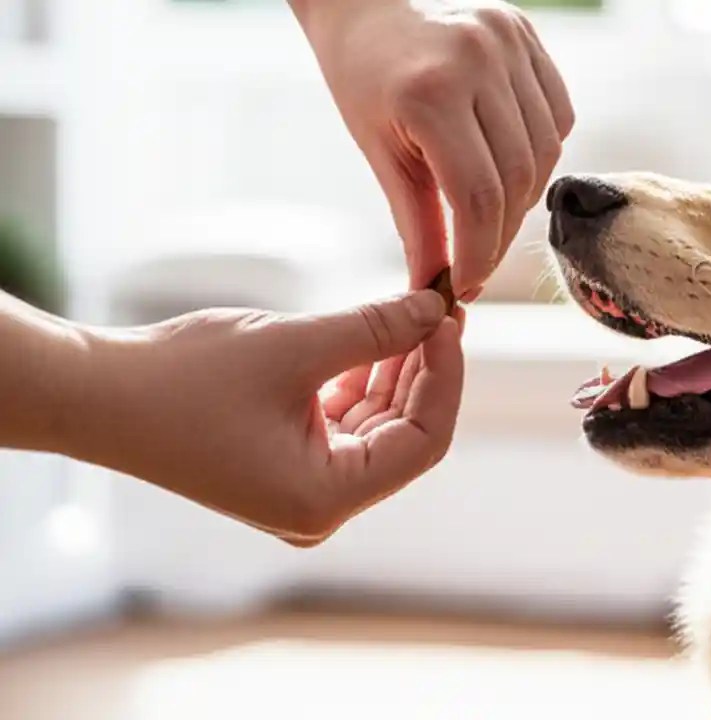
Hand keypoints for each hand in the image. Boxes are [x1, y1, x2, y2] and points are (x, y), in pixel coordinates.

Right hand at [71, 291, 462, 545]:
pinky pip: (344, 421)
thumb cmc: (183, 378)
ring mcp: (302, 487)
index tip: (451, 320)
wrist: (93, 394)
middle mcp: (320, 506)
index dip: (447, 377)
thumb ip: (375, 329)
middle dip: (424, 367)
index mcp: (326, 498)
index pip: (424, 442)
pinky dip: (362, 377)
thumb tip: (437, 310)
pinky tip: (376, 332)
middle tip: (439, 305)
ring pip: (377, 423)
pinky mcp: (285, 463)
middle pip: (405, 433)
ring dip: (396, 368)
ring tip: (413, 309)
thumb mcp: (295, 346)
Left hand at [291, 0, 574, 295]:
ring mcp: (508, 42)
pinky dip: (542, 153)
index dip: (479, 252)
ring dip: (524, 199)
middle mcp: (477, 60)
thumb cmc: (364, 81)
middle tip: (480, 262)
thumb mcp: (380, 153)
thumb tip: (432, 288)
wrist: (367, 6)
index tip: (467, 283)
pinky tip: (511, 167)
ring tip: (492, 217)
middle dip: (501, 235)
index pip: (477, 196)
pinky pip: (558, 116)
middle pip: (517, 178)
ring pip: (546, 152)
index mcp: (430, 93)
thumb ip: (416, 223)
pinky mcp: (526, 35)